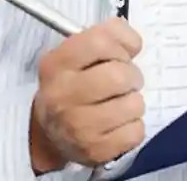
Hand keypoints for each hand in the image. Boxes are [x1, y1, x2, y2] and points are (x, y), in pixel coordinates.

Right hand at [30, 18, 145, 171]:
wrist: (50, 133)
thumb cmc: (72, 84)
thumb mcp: (77, 53)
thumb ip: (106, 36)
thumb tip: (133, 43)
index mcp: (56, 64)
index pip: (99, 42)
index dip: (120, 44)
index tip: (120, 54)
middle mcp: (62, 95)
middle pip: (120, 75)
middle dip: (132, 76)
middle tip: (125, 82)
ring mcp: (78, 126)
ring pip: (133, 104)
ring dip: (134, 101)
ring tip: (120, 103)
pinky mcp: (95, 150)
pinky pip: (136, 131)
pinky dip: (134, 126)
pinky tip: (118, 124)